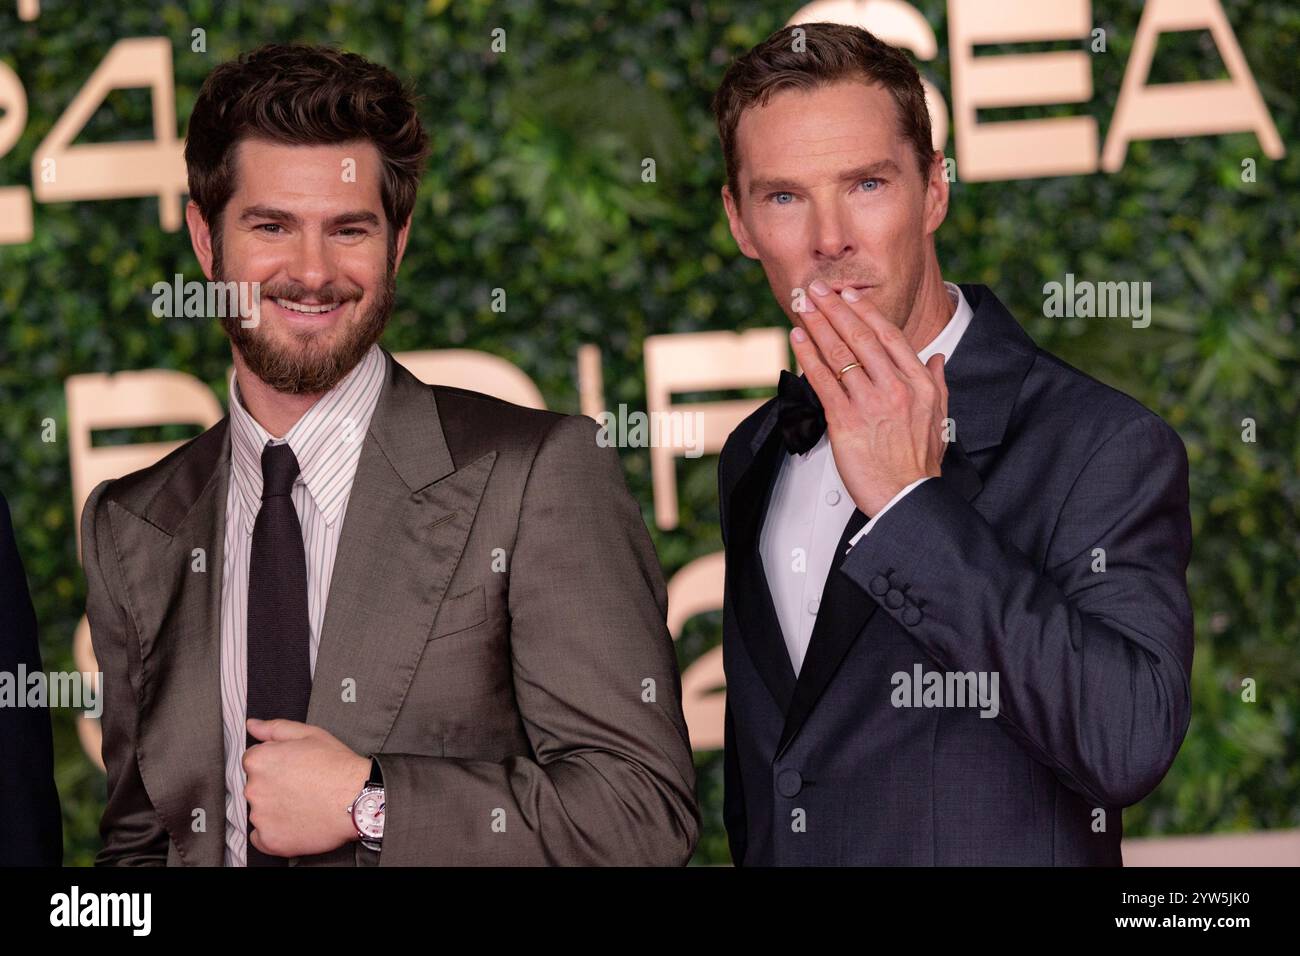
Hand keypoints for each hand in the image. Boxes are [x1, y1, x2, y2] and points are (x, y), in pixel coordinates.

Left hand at [243, 718, 370, 857]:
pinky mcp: (270, 840)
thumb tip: (251, 725)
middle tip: (302, 786)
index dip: (276, 763)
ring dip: (276, 809)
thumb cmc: (337, 766)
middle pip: (256, 787)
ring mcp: (260, 817)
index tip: (294, 769)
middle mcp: (253, 789)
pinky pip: (262, 837)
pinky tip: (297, 822)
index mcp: (259, 761)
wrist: (358, 799)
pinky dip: (276, 832)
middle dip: (274, 786)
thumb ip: (275, 729)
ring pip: (260, 812)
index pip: (253, 762)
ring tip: (304, 804)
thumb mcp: (310, 735)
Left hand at [791, 280, 948, 516]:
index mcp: (919, 383)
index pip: (889, 336)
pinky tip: (797, 341)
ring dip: (817, 325)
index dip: (865, 312)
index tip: (848, 295)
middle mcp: (895, 387)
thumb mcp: (940, 419)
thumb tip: (938, 359)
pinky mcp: (846, 421)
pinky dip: (807, 357)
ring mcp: (870, 403)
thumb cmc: (919, 464)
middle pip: (860, 337)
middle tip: (816, 289)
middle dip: (834, 308)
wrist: (906, 498)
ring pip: (839, 353)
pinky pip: (823, 381)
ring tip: (802, 307)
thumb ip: (938, 384)